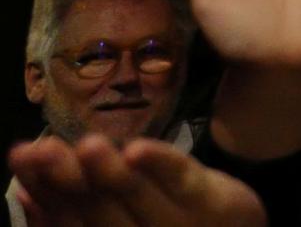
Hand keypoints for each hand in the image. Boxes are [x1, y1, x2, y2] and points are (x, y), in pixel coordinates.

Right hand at [9, 136, 265, 226]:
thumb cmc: (166, 226)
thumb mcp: (118, 225)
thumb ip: (70, 218)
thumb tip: (26, 194)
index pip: (71, 222)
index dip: (44, 191)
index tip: (21, 158)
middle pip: (98, 210)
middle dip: (66, 179)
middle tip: (37, 149)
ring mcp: (180, 223)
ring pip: (136, 196)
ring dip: (107, 172)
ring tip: (86, 147)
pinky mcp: (215, 199)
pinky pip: (184, 178)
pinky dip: (160, 165)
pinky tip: (137, 149)